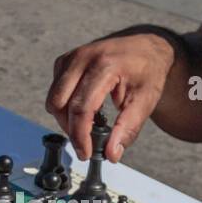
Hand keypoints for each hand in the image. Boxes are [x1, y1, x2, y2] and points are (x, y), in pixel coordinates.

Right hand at [46, 28, 178, 161]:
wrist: (147, 48)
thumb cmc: (148, 71)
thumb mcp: (145, 102)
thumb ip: (127, 129)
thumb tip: (111, 153)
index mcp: (105, 66)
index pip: (81, 107)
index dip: (80, 135)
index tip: (86, 153)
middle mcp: (84, 58)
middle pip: (60, 103)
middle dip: (70, 129)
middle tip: (87, 142)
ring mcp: (72, 57)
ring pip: (54, 98)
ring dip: (65, 118)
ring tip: (89, 124)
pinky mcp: (66, 60)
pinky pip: (55, 90)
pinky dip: (65, 105)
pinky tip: (85, 107)